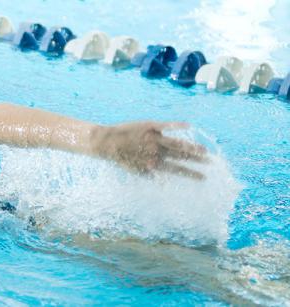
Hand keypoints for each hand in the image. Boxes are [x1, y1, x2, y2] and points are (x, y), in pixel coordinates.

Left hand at [91, 122, 207, 179]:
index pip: (177, 170)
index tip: (204, 177)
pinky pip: (166, 125)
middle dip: (197, 160)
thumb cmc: (121, 157)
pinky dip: (177, 125)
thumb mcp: (135, 171)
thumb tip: (164, 186)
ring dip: (192, 147)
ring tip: (205, 150)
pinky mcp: (150, 127)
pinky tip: (189, 125)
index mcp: (154, 164)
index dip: (191, 174)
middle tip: (212, 163)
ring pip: (177, 143)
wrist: (106, 143)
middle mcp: (156, 152)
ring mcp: (154, 139)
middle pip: (181, 157)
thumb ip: (150, 176)